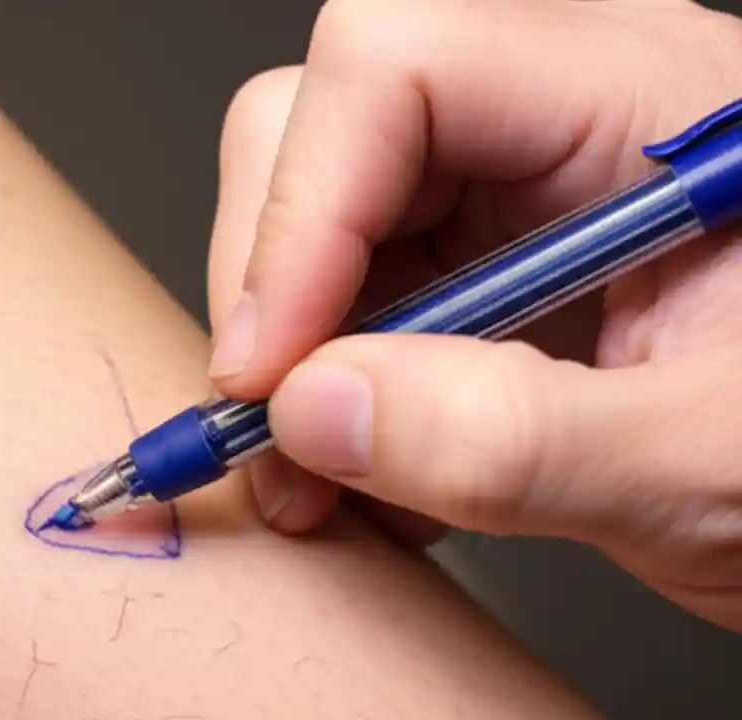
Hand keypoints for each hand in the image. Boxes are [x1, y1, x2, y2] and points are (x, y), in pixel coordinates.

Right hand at [207, 0, 741, 629]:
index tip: (270, 364)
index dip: (300, 208)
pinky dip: (332, 391)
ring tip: (313, 475)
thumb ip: (521, 439)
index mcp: (648, 105)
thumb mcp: (720, 465)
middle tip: (272, 414)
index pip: (397, 66)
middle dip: (276, 277)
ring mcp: (526, 198)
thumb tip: (316, 408)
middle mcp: (569, 124)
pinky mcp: (499, 272)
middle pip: (332, 123)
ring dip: (293, 354)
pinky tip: (362, 472)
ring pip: (326, 218)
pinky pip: (358, 297)